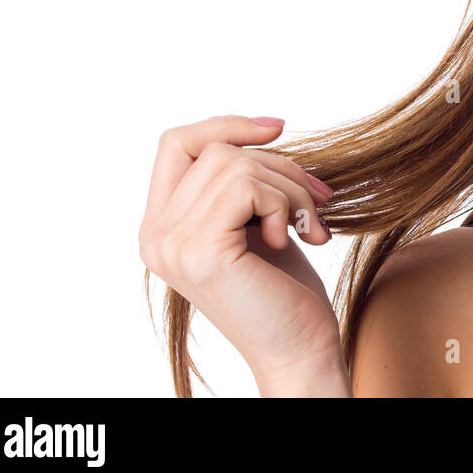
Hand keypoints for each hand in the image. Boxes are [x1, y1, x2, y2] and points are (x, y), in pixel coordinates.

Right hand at [139, 114, 347, 389]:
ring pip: (236, 165)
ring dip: (289, 189)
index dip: (226, 125)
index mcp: (161, 226)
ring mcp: (172, 244)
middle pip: (217, 151)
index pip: (176, 143)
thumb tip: (267, 126)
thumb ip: (244, 179)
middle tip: (317, 202)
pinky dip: (284, 204)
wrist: (299, 347)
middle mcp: (155, 235)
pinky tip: (294, 239)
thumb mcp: (258, 218)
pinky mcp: (200, 252)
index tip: (277, 128)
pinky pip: (248, 187)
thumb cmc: (284, 286)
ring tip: (308, 226)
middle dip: (280, 168)